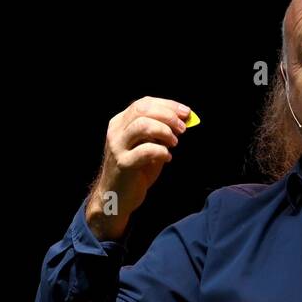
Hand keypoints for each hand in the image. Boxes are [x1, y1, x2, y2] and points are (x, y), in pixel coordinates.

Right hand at [85, 96, 190, 240]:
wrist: (116, 197)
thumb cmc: (135, 171)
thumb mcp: (147, 146)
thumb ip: (160, 133)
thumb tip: (183, 121)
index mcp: (120, 123)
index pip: (144, 103)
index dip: (167, 105)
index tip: (186, 112)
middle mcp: (116, 132)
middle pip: (142, 110)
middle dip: (168, 115)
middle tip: (183, 128)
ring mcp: (118, 147)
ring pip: (142, 126)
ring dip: (164, 131)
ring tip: (174, 142)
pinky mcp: (124, 164)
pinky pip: (146, 151)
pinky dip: (161, 151)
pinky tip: (167, 158)